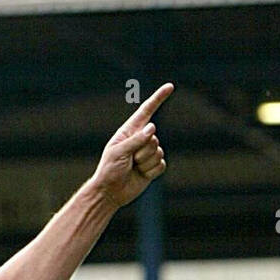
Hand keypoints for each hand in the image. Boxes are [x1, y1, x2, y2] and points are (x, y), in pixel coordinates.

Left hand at [89, 82, 172, 208]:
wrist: (110, 192)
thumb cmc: (109, 170)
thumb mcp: (118, 152)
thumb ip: (135, 140)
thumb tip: (152, 128)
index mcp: (130, 132)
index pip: (146, 111)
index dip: (158, 98)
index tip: (170, 87)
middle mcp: (141, 139)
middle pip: (154, 138)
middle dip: (142, 151)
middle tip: (129, 161)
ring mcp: (148, 153)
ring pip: (158, 152)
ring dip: (145, 163)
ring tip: (133, 168)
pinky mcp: (153, 166)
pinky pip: (161, 165)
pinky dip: (151, 171)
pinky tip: (140, 175)